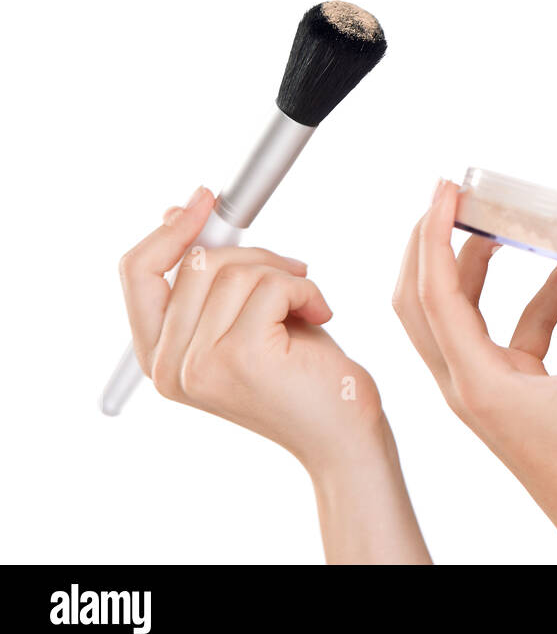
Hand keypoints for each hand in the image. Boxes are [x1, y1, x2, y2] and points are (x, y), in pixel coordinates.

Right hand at [118, 186, 385, 476]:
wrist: (344, 434)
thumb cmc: (302, 374)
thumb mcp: (243, 317)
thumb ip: (206, 278)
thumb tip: (174, 213)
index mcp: (159, 358)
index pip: (137, 273)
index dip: (171, 230)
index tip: (205, 199)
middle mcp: (168, 367)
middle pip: (196, 263)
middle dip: (256, 255)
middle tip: (295, 273)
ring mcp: (200, 365)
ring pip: (236, 270)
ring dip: (286, 275)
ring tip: (308, 305)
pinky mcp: (240, 356)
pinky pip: (272, 284)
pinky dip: (307, 288)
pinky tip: (321, 315)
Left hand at [391, 178, 556, 560]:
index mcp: (476, 382)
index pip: (435, 294)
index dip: (437, 235)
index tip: (446, 190)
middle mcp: (466, 384)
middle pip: (421, 301)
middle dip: (432, 244)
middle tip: (452, 198)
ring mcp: (483, 388)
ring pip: (457, 314)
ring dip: (473, 267)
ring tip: (501, 223)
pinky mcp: (507, 391)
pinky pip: (503, 331)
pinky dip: (528, 297)